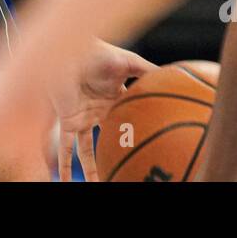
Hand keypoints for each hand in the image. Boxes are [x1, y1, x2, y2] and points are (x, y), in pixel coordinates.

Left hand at [55, 40, 157, 180]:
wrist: (67, 51)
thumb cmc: (96, 52)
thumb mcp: (127, 61)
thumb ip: (148, 70)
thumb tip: (174, 77)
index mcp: (115, 98)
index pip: (130, 117)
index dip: (140, 129)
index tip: (153, 144)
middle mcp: (99, 111)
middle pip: (110, 139)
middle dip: (118, 154)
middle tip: (129, 173)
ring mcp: (83, 119)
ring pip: (88, 152)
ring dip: (93, 171)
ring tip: (98, 186)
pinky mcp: (68, 122)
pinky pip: (67, 149)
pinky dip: (64, 166)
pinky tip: (61, 181)